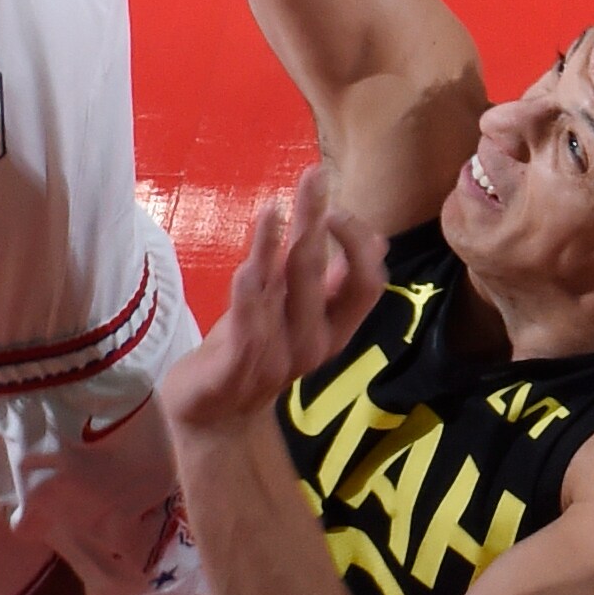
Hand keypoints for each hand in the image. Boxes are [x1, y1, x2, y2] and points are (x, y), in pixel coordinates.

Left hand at [161, 163, 386, 435]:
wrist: (215, 419)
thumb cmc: (258, 351)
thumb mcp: (300, 314)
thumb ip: (333, 281)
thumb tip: (378, 238)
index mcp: (333, 329)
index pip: (366, 284)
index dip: (357, 244)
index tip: (338, 206)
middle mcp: (313, 343)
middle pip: (321, 275)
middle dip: (318, 221)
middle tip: (313, 175)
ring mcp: (275, 357)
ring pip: (283, 295)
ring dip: (278, 246)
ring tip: (276, 205)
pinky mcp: (235, 368)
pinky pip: (247, 327)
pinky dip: (249, 295)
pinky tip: (247, 265)